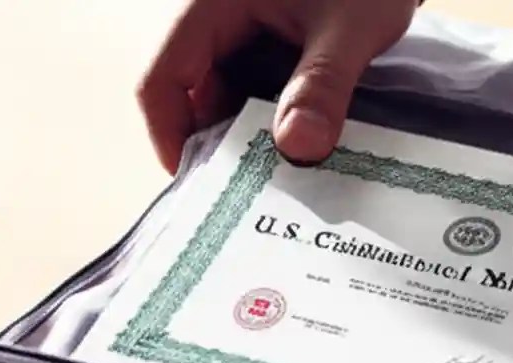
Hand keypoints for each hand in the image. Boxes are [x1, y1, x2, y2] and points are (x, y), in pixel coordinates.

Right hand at [138, 0, 418, 173]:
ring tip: (284, 181)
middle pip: (192, 98)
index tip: (201, 185)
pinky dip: (275, 124)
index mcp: (211, 6)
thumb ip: (323, 82)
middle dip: (220, 147)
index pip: (161, 80)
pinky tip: (304, 152)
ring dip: (251, 139)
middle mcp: (217, 23)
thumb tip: (297, 148)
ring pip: (228, 101)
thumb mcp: (352, 26)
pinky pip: (258, 95)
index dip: (169, 136)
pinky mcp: (271, 49)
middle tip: (253, 194)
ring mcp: (243, 37)